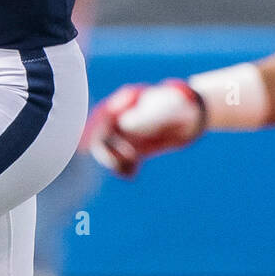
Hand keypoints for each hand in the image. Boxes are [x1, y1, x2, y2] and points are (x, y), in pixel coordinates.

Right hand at [80, 80, 205, 176]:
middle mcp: (119, 117)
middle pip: (99, 136)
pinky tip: (132, 174)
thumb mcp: (164, 110)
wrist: (192, 117)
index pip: (100, 116)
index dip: (90, 131)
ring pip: (107, 151)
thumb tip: (122, 125)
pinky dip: (123, 169)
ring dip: (115, 162)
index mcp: (124, 102)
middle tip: (127, 158)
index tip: (82, 146)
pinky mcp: (132, 147)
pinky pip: (120, 161)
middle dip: (107, 152)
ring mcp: (124, 133)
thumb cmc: (179, 107)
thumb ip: (144, 116)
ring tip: (131, 167)